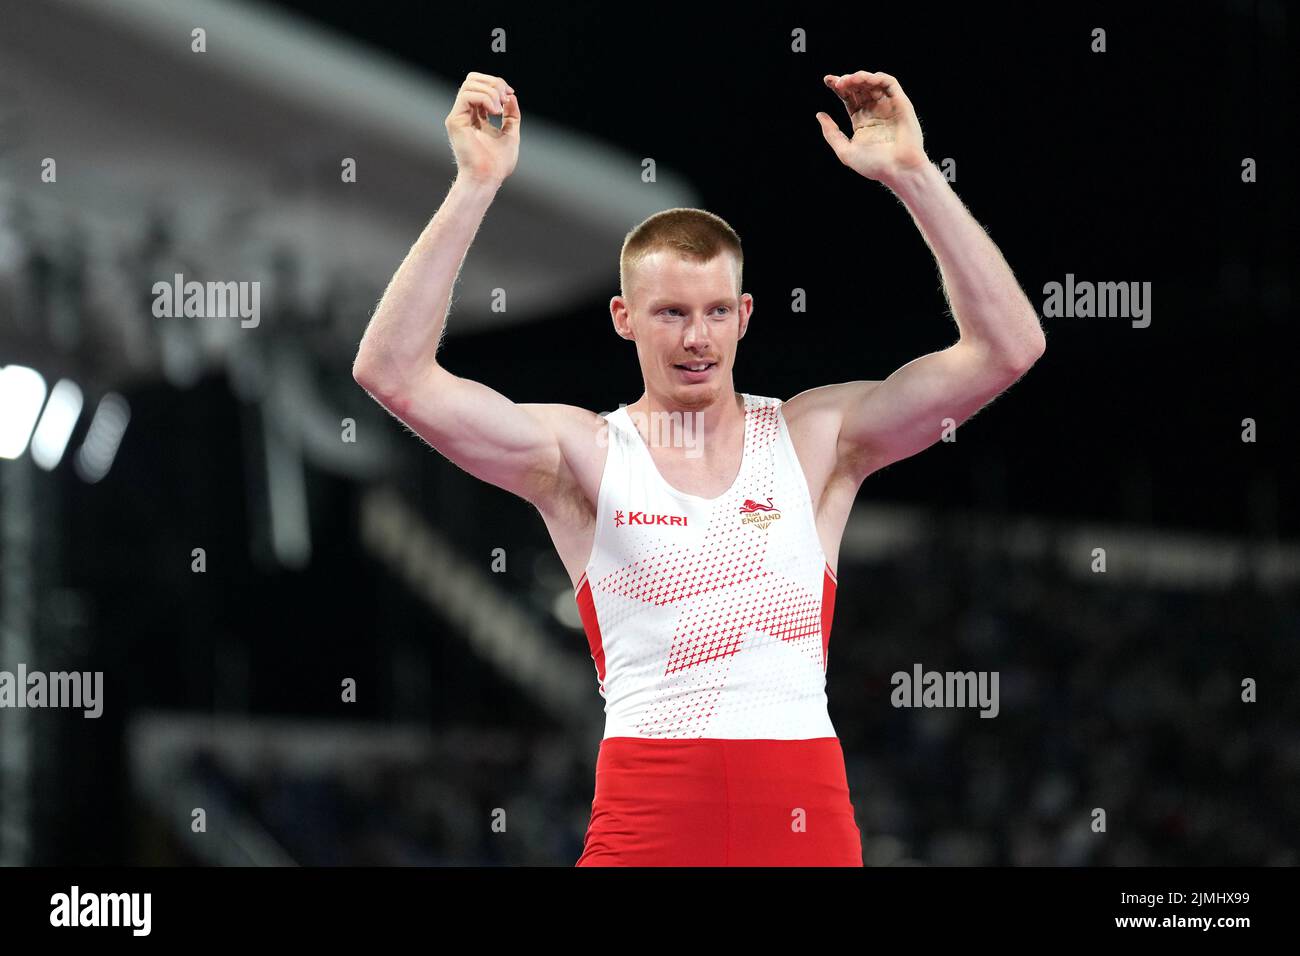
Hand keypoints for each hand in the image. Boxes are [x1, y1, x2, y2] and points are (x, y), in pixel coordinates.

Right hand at [445, 72, 519, 186]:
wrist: (488, 178)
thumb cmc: (498, 164)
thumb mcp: (511, 134)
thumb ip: (511, 115)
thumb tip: (511, 96)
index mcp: (476, 117)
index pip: (480, 86)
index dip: (496, 84)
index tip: (510, 95)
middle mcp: (465, 114)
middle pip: (472, 80)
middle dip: (493, 83)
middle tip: (506, 98)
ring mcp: (458, 117)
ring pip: (469, 84)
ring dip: (490, 91)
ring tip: (500, 109)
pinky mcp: (455, 121)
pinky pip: (467, 96)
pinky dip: (485, 98)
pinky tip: (494, 112)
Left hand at [816, 71, 926, 185]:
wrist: (898, 169)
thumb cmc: (874, 165)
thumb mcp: (845, 151)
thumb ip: (831, 133)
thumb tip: (819, 115)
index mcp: (861, 120)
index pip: (848, 97)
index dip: (838, 87)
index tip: (827, 80)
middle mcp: (874, 111)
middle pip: (858, 88)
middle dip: (847, 81)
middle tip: (838, 82)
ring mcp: (888, 106)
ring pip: (873, 82)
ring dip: (860, 77)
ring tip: (849, 80)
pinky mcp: (900, 103)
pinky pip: (890, 83)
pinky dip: (877, 77)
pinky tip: (866, 79)